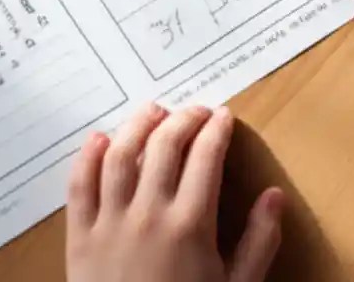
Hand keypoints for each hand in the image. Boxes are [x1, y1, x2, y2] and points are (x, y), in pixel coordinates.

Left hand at [66, 104, 283, 281]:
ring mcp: (109, 223)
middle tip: (195, 110)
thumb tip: (274, 195)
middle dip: (183, 119)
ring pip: (119, 156)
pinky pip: (79, 186)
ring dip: (136, 126)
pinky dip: (87, 157)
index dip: (216, 130)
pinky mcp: (79, 237)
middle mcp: (148, 215)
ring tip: (152, 111)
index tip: (224, 116)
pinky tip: (99, 139)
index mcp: (191, 225)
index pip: (205, 158)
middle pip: (164, 146)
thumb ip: (259, 242)